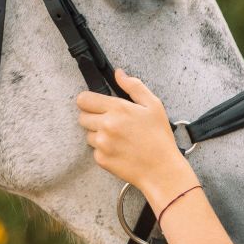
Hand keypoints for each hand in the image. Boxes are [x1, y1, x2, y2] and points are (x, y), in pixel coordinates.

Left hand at [76, 68, 193, 203]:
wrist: (162, 170)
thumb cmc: (160, 138)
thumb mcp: (154, 106)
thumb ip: (134, 86)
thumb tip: (118, 74)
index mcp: (118, 109)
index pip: (83, 99)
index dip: (89, 101)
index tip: (98, 106)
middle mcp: (106, 125)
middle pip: (82, 117)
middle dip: (94, 118)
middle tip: (112, 124)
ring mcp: (102, 144)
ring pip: (88, 134)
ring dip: (98, 135)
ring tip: (119, 139)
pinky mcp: (101, 159)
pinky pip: (94, 151)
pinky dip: (104, 151)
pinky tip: (120, 151)